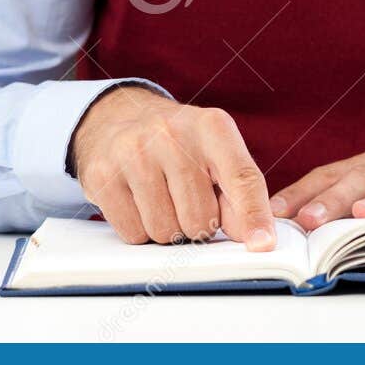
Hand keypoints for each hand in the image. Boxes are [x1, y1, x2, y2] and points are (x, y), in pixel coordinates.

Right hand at [68, 85, 276, 250]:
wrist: (120, 119)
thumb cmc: (179, 145)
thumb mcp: (217, 155)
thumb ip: (240, 194)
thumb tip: (253, 238)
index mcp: (211, 126)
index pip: (241, 178)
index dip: (254, 216)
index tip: (261, 245)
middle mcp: (171, 134)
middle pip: (200, 219)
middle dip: (198, 224)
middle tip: (186, 201)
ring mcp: (133, 152)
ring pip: (165, 231)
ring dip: (168, 229)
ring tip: (162, 199)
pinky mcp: (102, 175)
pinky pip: (134, 234)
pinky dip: (140, 229)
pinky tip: (138, 201)